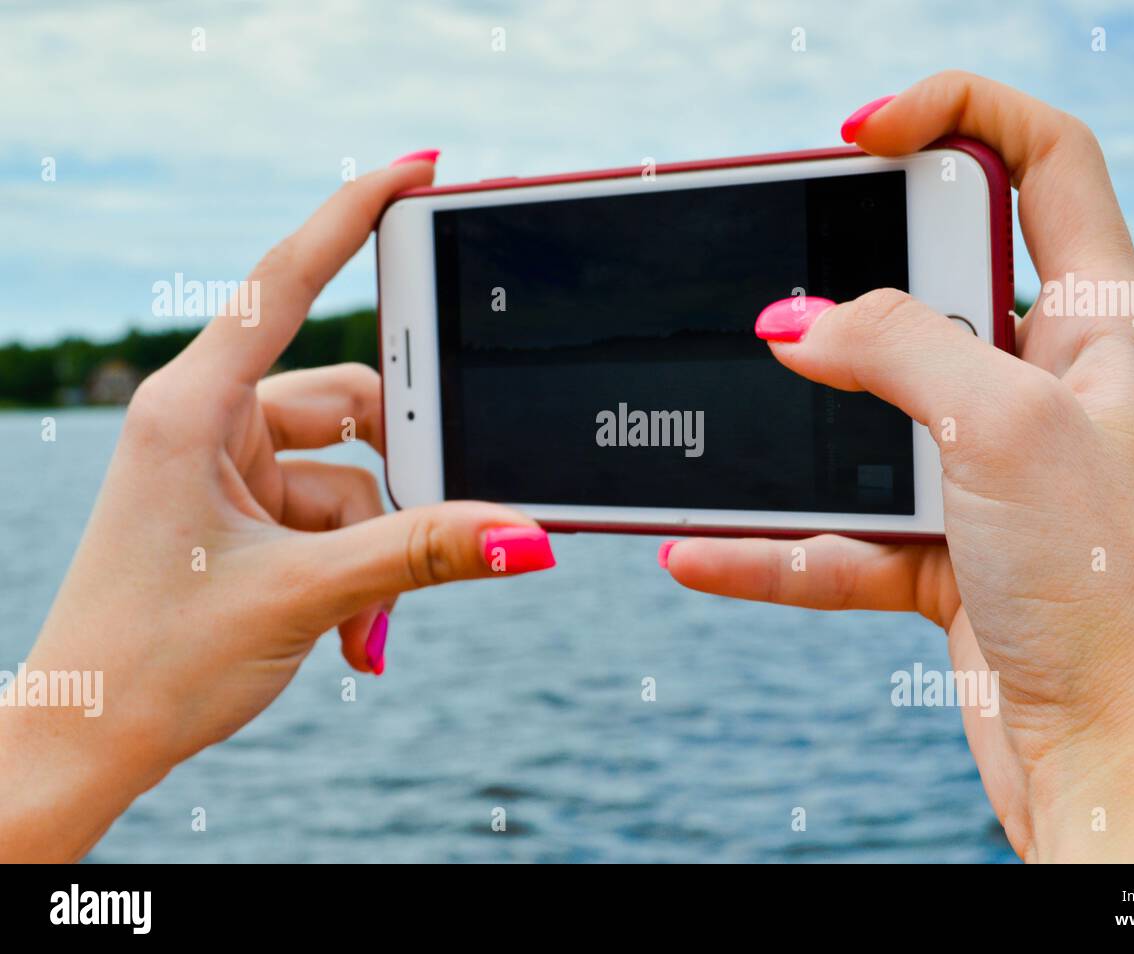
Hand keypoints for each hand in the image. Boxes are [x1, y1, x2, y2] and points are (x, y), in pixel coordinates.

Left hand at [0, 159, 555, 860]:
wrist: (90, 739)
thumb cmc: (151, 658)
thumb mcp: (302, 594)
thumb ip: (423, 553)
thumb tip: (527, 536)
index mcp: (193, 409)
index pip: (286, 286)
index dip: (354, 217)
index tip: (418, 171)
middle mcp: (211, 426)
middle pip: (349, 405)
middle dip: (399, 476)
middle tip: (449, 512)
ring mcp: (230, 473)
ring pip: (354, 475)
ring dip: (378, 544)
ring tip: (361, 615)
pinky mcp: (246, 515)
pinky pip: (338, 518)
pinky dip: (358, 569)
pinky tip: (351, 631)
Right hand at [663, 72, 1133, 861]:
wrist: (1115, 760)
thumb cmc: (1108, 590)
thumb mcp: (1004, 427)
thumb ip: (896, 346)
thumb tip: (796, 323)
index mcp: (1098, 323)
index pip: (1045, 161)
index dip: (958, 115)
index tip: (861, 136)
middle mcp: (1048, 388)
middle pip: (934, 284)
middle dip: (852, 288)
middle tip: (785, 294)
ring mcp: (992, 473)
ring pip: (870, 421)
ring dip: (796, 432)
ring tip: (723, 422)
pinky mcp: (948, 552)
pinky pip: (842, 532)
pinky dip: (775, 547)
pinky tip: (701, 553)